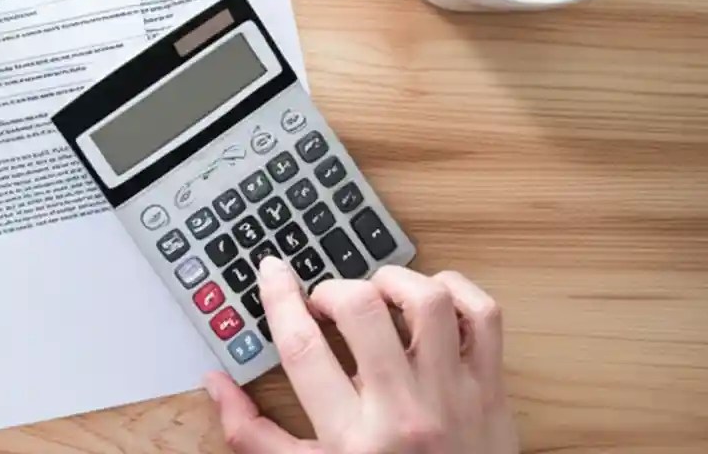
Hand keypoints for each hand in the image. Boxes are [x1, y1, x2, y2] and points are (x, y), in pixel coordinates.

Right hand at [205, 260, 517, 453]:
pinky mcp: (491, 388)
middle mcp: (402, 412)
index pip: (304, 348)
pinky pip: (483, 315)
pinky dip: (457, 291)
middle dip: (335, 290)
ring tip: (379, 295)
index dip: (280, 298)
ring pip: (427, 301)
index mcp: (350, 438)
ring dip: (395, 282)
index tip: (272, 271)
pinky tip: (432, 302)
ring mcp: (453, 395)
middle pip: (363, 311)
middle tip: (328, 303)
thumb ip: (255, 434)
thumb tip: (216, 384)